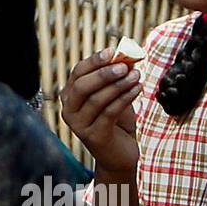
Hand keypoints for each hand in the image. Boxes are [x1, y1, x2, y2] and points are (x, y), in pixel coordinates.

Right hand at [60, 48, 142, 172]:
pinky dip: (124, 99)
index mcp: (70, 96)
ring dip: (119, 85)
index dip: (95, 60)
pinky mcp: (93, 136)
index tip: (113, 51)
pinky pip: (109, 113)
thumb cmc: (116, 122)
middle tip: (125, 65)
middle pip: (82, 86)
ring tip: (136, 76)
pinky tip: (137, 89)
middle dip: (104, 73)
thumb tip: (126, 55)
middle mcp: (69, 110)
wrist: (121, 154)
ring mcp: (79, 125)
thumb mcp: (113, 95)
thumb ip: (115, 78)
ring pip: (97, 99)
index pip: (78, 72)